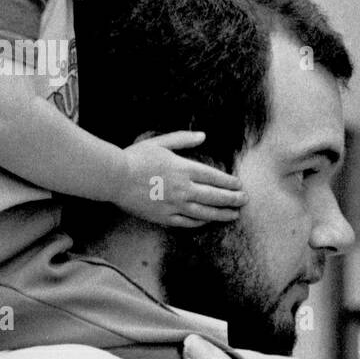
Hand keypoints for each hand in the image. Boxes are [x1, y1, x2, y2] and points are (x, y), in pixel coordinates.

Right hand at [116, 132, 245, 226]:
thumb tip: (203, 136)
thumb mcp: (161, 142)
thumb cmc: (136, 157)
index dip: (229, 182)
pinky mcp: (164, 217)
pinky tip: (207, 221)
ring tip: (234, 215)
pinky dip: (200, 222)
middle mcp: (183, 189)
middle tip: (244, 200)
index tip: (239, 185)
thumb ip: (183, 140)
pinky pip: (186, 222)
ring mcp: (174, 205)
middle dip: (232, 199)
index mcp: (184, 169)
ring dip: (222, 214)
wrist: (115, 177)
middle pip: (214, 196)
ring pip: (205, 212)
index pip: (214, 177)